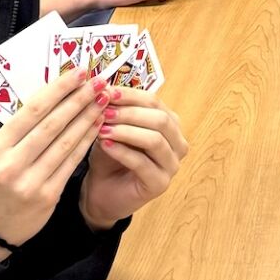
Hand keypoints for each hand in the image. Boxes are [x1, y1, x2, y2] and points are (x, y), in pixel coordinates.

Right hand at [0, 69, 107, 250]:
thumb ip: (20, 131)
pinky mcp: (48, 196)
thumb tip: (54, 97)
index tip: (78, 73)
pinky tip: (98, 126)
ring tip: (103, 100)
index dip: (59, 90)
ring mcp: (31, 181)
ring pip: (66, 142)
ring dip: (88, 118)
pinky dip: (86, 142)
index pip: (33, 111)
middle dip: (78, 99)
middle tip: (98, 81)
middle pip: (52, 124)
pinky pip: (72, 163)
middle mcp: (12, 163)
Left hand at [79, 87, 188, 229]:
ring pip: (155, 140)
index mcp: (169, 125)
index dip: (131, 95)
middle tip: (104, 110)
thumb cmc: (109, 157)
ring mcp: (171, 166)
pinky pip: (143, 163)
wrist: (101, 192)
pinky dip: (122, 152)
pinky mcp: (160, 184)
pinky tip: (105, 145)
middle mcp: (177, 144)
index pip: (155, 102)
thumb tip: (104, 87)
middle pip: (160, 120)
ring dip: (126, 131)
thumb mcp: (111, 128)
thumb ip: (113, 110)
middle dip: (129, 113)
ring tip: (102, 128)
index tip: (106, 91)